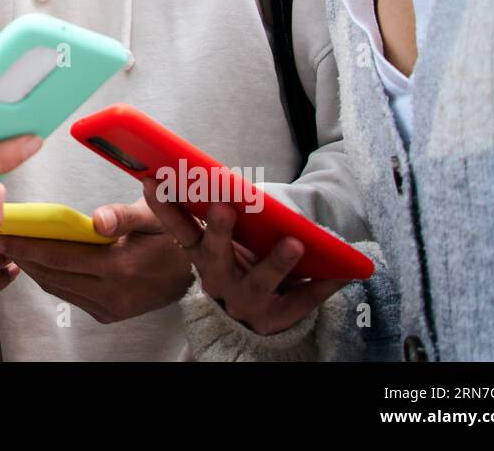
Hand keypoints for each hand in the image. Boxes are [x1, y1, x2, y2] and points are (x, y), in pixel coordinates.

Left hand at [0, 199, 192, 323]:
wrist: (195, 268)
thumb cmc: (172, 232)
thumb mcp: (155, 215)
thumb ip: (124, 215)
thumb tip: (96, 220)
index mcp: (121, 268)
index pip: (60, 256)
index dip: (27, 245)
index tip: (1, 233)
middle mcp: (113, 294)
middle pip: (52, 274)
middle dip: (21, 255)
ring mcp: (110, 308)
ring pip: (57, 287)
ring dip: (31, 267)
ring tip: (10, 246)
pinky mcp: (108, 314)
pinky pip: (69, 295)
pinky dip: (50, 276)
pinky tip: (38, 259)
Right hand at [142, 190, 347, 334]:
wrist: (256, 315)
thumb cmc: (240, 264)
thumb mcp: (223, 244)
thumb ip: (218, 215)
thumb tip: (214, 174)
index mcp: (202, 256)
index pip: (179, 229)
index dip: (164, 207)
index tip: (153, 180)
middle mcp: (218, 280)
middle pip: (215, 256)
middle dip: (220, 231)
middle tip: (224, 207)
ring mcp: (246, 303)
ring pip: (259, 283)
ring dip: (276, 262)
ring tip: (294, 242)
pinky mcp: (276, 319)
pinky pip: (302, 301)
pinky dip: (321, 286)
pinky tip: (341, 272)